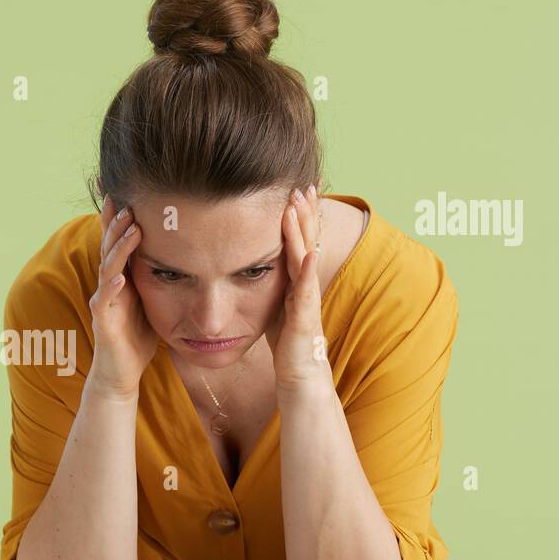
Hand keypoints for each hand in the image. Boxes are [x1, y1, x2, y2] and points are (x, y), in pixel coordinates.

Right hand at [87, 197, 159, 400]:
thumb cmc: (137, 338)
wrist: (120, 373)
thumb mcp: (152, 302)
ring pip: (107, 267)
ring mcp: (103, 302)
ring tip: (130, 228)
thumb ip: (159, 279)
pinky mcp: (102, 322)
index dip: (119, 218)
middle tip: (125, 199)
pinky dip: (111, 287)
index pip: (118, 242)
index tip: (126, 192)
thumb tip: (186, 257)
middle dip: (116, 223)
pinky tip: (120, 276)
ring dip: (118, 247)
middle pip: (110, 247)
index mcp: (121, 278)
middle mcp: (108, 285)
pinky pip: (104, 301)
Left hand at [266, 182, 332, 391]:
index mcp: (296, 281)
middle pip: (307, 241)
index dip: (299, 216)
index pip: (298, 241)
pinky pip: (305, 290)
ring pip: (305, 257)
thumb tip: (251, 267)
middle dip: (305, 212)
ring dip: (303, 230)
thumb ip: (269, 285)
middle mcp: (305, 285)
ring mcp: (307, 299)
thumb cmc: (286, 342)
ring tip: (299, 204)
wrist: (300, 376)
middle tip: (303, 183)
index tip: (295, 189)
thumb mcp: (274, 305)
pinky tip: (306, 252)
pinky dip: (306, 269)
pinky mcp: (304, 317)